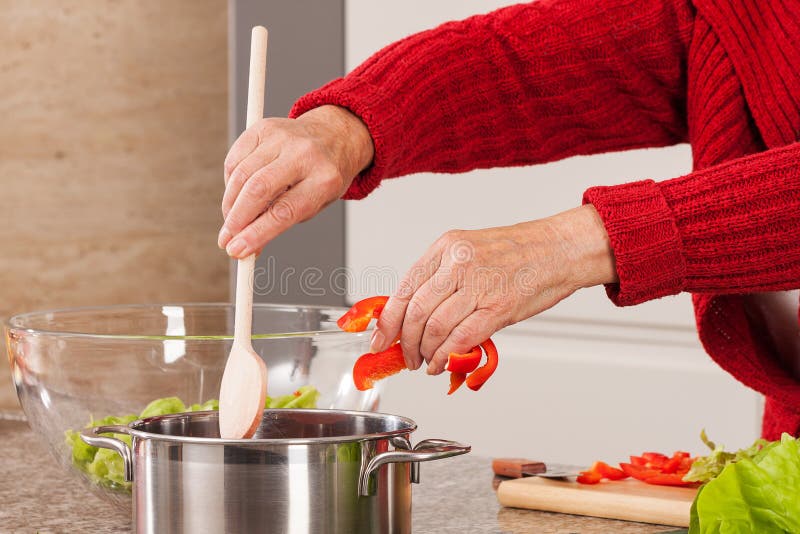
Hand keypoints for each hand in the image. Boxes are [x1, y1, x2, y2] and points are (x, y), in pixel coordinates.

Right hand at [218, 105, 373, 257]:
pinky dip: (230, 182)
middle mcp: (304, 154)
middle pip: (257, 189)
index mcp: (324, 179)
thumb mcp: (313, 204)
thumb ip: (281, 222)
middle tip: (226, 239)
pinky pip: (235, 160)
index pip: (284, 212)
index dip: (256, 233)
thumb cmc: (321, 177)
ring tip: (232, 220)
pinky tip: (237, 193)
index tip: (236, 250)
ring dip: (230, 204)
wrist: (333, 136)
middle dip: (236, 219)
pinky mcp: (263, 128)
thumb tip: (244, 246)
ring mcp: (282, 137)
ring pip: (241, 174)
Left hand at [369, 205, 617, 373]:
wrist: (559, 249)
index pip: (404, 289)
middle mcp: (457, 263)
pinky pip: (460, 339)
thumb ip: (442, 279)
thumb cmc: (518, 252)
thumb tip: (415, 315)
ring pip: (434, 328)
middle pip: (415, 312)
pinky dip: (446, 357)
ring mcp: (478, 285)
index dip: (387, 321)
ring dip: (426, 353)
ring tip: (427, 362)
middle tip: (406, 357)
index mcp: (446, 246)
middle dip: (405, 343)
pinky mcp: (498, 307)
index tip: (380, 340)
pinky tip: (443, 364)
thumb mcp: (470, 251)